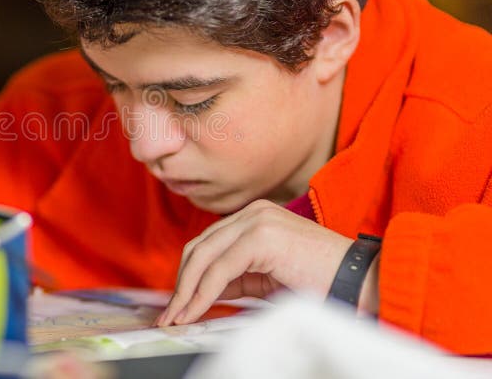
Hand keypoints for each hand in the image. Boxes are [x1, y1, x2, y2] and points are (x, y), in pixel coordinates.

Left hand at [156, 199, 354, 325]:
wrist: (361, 283)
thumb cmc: (321, 282)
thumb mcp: (266, 278)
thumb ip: (235, 278)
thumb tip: (201, 292)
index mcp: (254, 216)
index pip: (207, 244)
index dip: (188, 275)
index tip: (177, 304)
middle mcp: (253, 212)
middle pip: (200, 248)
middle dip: (182, 284)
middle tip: (170, 315)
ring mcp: (257, 220)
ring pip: (204, 257)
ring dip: (187, 291)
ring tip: (177, 318)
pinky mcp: (262, 237)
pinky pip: (220, 269)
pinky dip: (203, 293)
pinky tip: (194, 312)